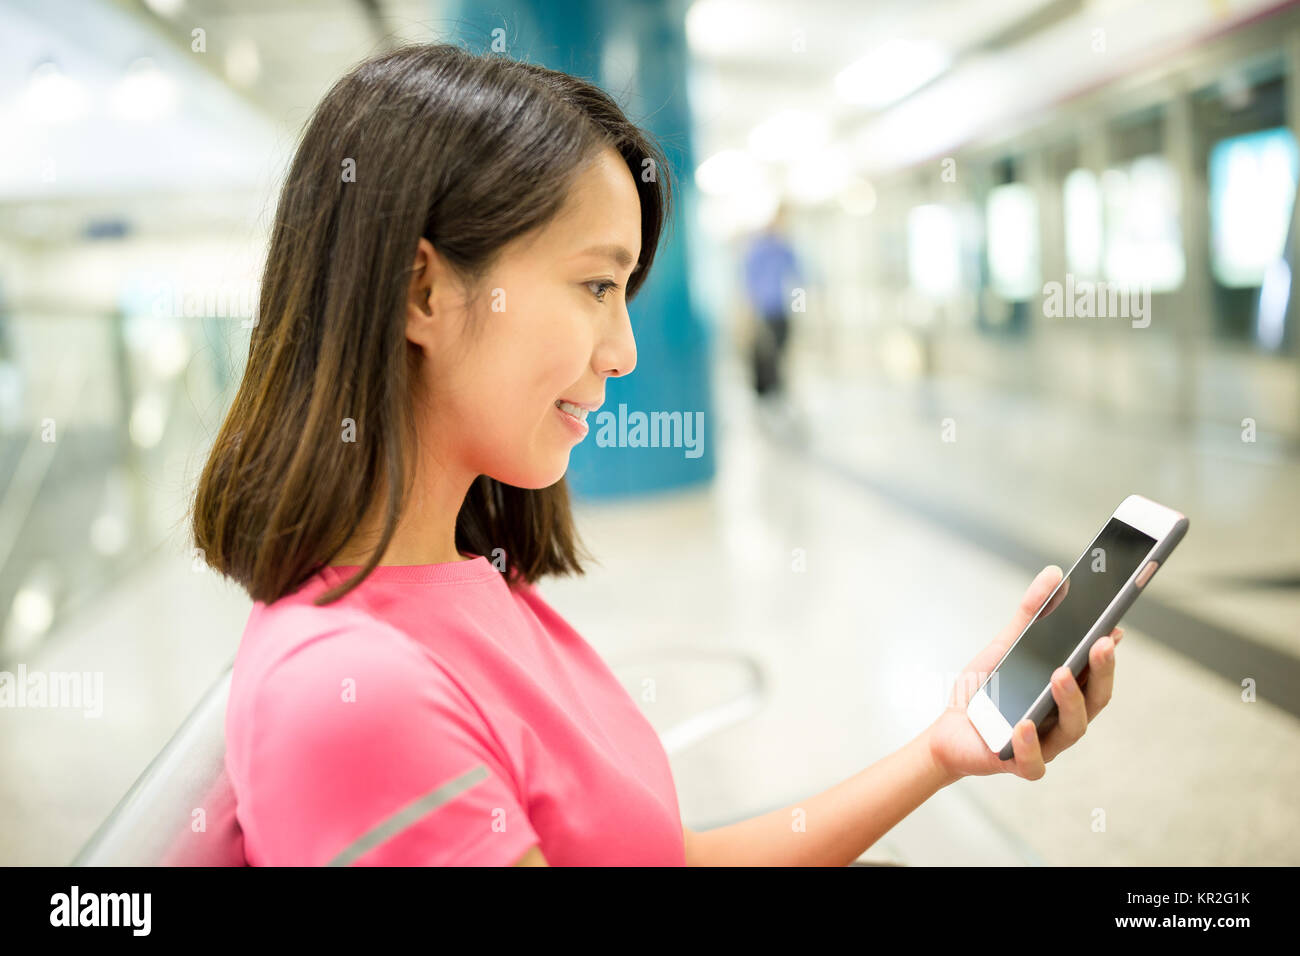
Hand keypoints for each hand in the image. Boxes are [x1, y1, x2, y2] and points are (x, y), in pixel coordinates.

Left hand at [923, 565, 1121, 782]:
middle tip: (1101, 643)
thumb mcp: (1005, 646)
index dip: (1109, 651)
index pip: (1098, 671)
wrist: (949, 731)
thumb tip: (1053, 574)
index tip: (1115, 625)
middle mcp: (1065, 718)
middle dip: (1102, 671)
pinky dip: (1031, 744)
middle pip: (1096, 698)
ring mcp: (1047, 743)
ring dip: (1071, 701)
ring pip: (1073, 728)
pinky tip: (1024, 724)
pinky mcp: (1020, 764)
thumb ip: (1030, 615)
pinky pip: (1033, 762)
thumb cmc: (987, 692)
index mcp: (1068, 691)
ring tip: (1059, 674)